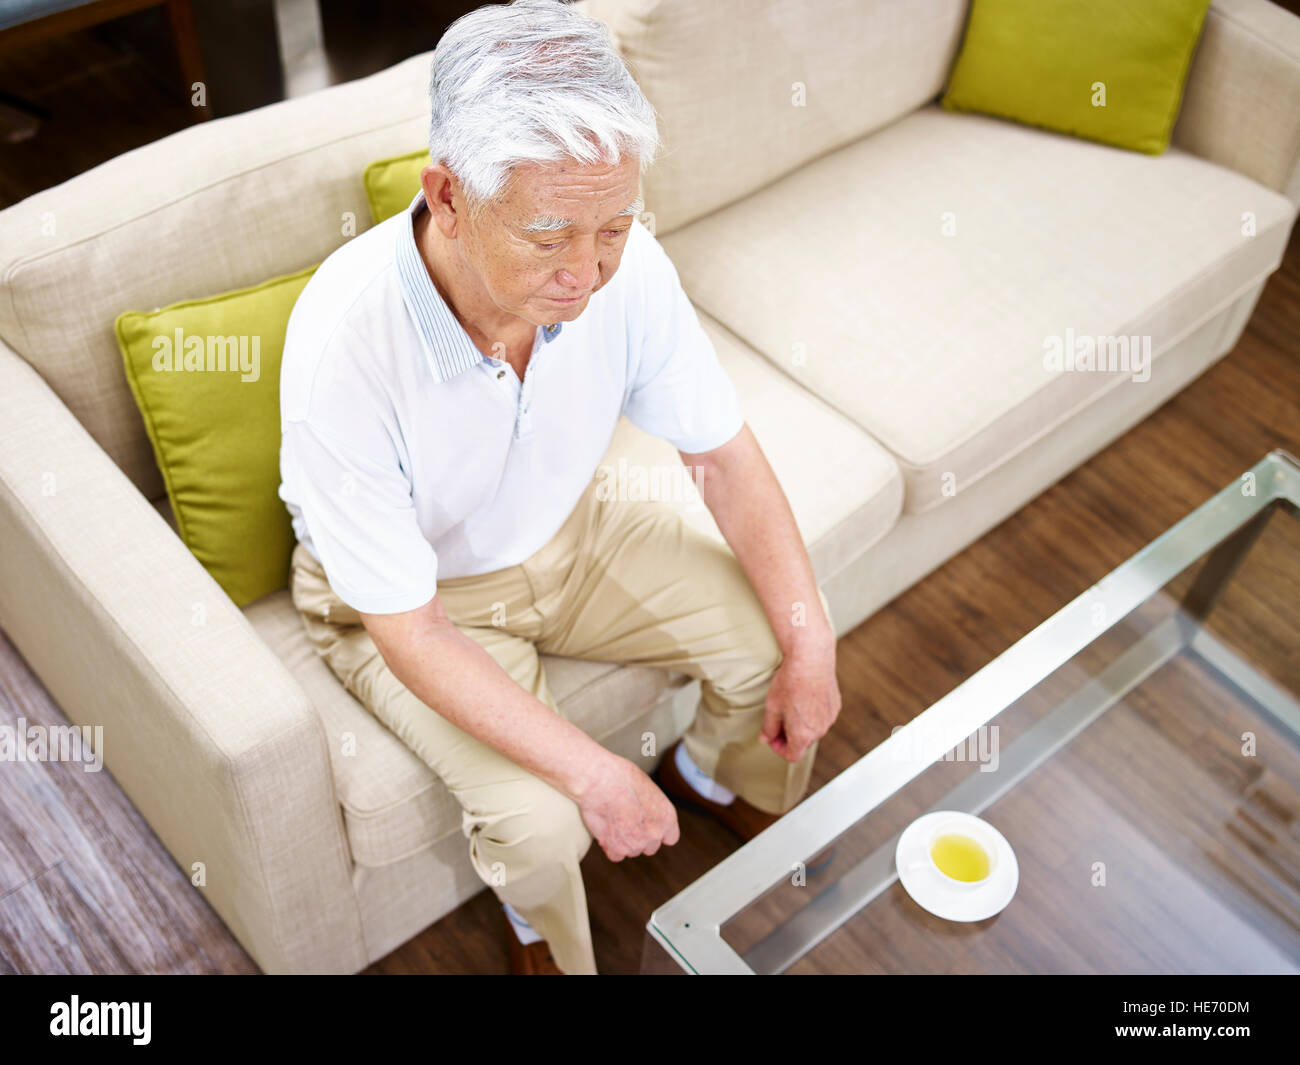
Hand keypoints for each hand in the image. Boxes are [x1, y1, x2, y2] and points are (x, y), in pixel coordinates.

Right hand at [574, 753, 679, 861]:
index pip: (670, 838)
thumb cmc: (622, 778)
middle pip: (649, 846)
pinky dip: (609, 846)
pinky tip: (605, 830)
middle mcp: (655, 833)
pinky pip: (615, 855)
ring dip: (622, 841)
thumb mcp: (647, 788)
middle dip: (638, 838)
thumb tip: (644, 811)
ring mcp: (637, 844)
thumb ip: (650, 807)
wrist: (603, 782)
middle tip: (625, 822)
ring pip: (631, 850)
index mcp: (667, 817)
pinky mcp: (617, 849)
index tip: (648, 827)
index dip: (657, 833)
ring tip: (612, 821)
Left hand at [760, 639, 841, 762]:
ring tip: (790, 706)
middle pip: (803, 743)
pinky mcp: (835, 706)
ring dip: (801, 725)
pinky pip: (822, 717)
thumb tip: (766, 738)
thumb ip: (769, 727)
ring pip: (813, 729)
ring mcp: (829, 718)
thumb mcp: (772, 707)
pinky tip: (803, 698)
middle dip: (789, 736)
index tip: (772, 737)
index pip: (792, 755)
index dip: (779, 749)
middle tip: (777, 721)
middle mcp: (819, 730)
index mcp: (803, 735)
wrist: (811, 661)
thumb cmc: (790, 683)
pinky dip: (812, 713)